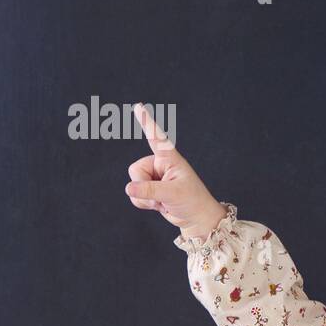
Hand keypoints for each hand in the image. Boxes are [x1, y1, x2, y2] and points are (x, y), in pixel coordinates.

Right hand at [124, 103, 225, 237]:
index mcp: (170, 159)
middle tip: (163, 196)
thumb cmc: (192, 201)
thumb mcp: (172, 194)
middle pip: (135, 170)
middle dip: (144, 187)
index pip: (156, 137)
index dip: (147, 122)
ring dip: (146, 198)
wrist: (196, 218)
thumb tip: (129, 188)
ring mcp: (154, 177)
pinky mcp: (150, 189)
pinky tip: (159, 205)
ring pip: (133, 183)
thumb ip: (150, 190)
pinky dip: (144, 203)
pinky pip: (135, 195)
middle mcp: (160, 164)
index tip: (139, 106)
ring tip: (164, 201)